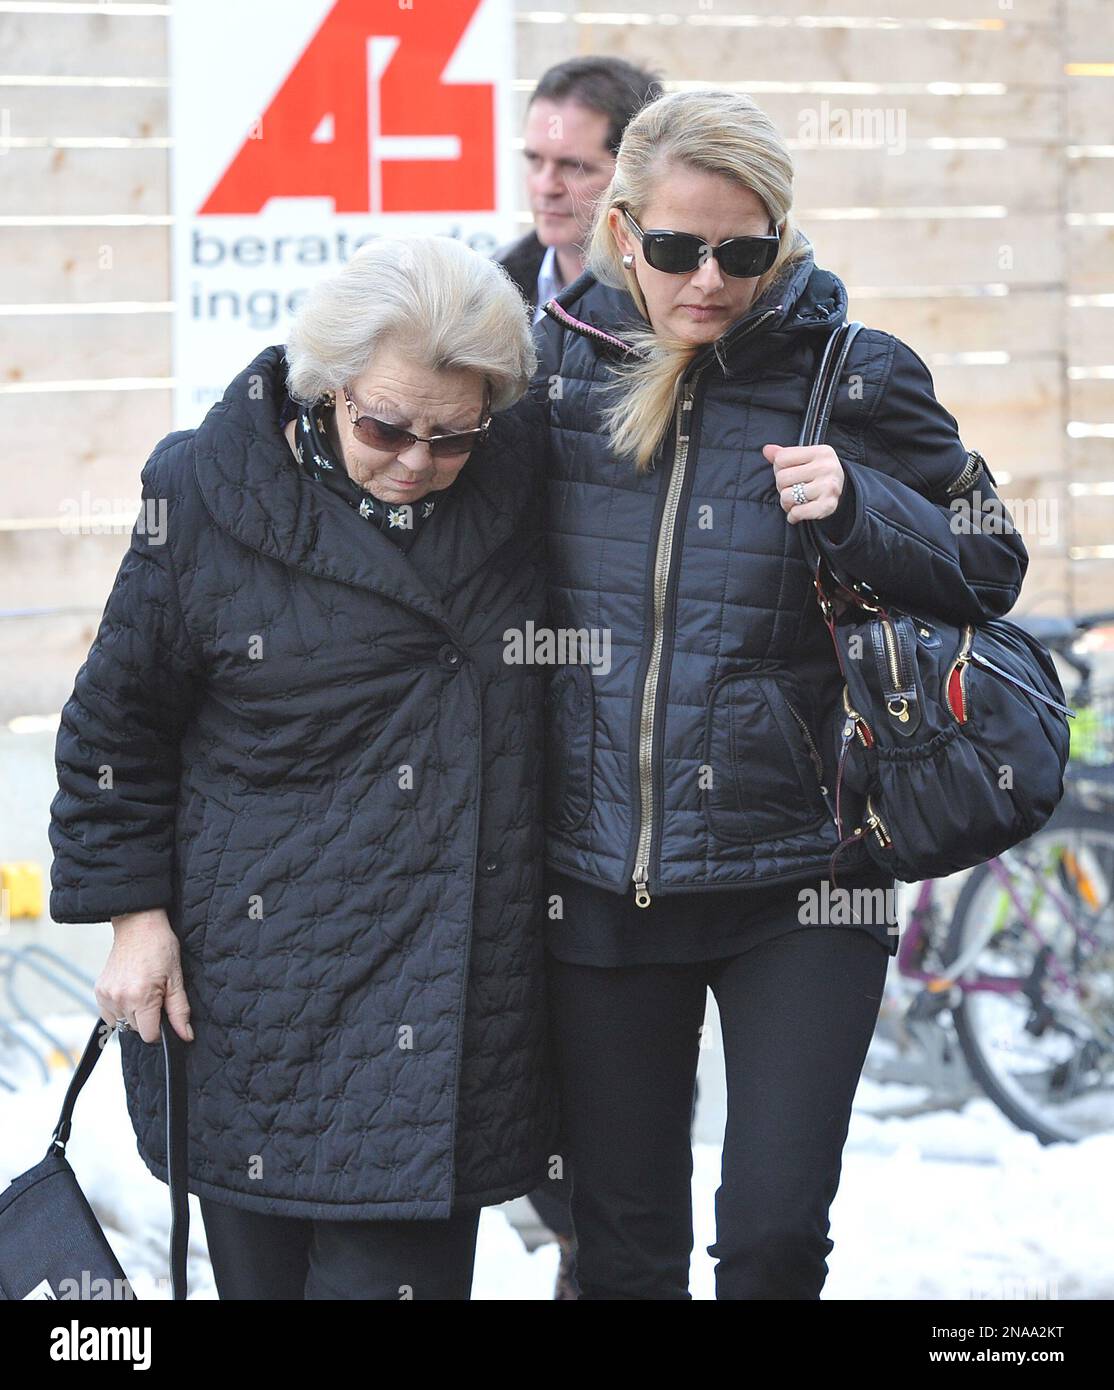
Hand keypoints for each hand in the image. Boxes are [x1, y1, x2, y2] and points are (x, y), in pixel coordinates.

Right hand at [96, 909, 193, 1045]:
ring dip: (134, 1015)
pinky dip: (121, 1009)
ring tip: (142, 991)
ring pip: (123, 1024)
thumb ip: (179, 1011)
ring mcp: (106, 996)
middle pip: (137, 1030)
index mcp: (140, 997)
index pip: (149, 1035)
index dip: (161, 1029)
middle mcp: (119, 999)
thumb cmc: (160, 947)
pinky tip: (130, 992)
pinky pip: (110, 1015)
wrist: (138, 925)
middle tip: (156, 994)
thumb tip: (185, 1035)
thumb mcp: (176, 979)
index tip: (164, 1013)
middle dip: (148, 1018)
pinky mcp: (99, 991)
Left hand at [764, 443, 844, 523]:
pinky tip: (797, 512)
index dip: (779, 468)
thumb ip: (783, 454)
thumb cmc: (817, 473)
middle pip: (782, 478)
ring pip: (787, 496)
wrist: (842, 490)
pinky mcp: (828, 505)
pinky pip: (797, 512)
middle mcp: (826, 467)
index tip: (789, 472)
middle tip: (791, 488)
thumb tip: (767, 450)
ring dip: (787, 502)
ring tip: (795, 500)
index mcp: (820, 451)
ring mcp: (828, 486)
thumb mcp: (804, 458)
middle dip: (782, 486)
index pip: (781, 459)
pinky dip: (793, 515)